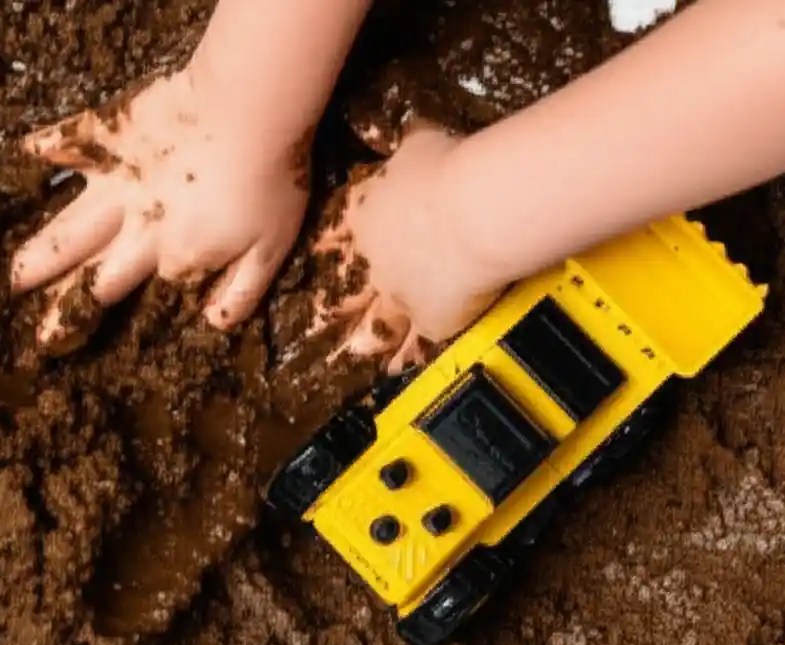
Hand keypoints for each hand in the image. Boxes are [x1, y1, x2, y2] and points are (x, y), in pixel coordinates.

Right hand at [12, 67, 310, 349]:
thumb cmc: (271, 183)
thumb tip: (212, 325)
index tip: (77, 340)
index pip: (142, 291)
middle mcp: (137, 227)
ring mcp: (120, 182)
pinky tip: (23, 150)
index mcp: (175, 256)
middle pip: (90, 274)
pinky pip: (72, 142)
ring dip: (41, 253)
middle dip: (60, 305)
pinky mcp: (112, 137)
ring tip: (13, 277)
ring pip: (71, 226)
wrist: (251, 110)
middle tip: (32, 332)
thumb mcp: (270, 251)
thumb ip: (241, 292)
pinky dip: (49, 145)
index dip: (106, 314)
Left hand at [310, 124, 511, 372]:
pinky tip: (397, 371)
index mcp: (363, 216)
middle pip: (343, 292)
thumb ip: (403, 146)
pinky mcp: (427, 322)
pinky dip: (405, 361)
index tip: (315, 262)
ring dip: (359, 344)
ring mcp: (396, 297)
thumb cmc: (445, 168)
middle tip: (314, 326)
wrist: (471, 210)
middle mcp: (372, 263)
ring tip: (347, 358)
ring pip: (371, 328)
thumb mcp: (415, 143)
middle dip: (327, 311)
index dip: (323, 252)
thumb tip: (403, 135)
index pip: (332, 238)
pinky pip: (413, 347)